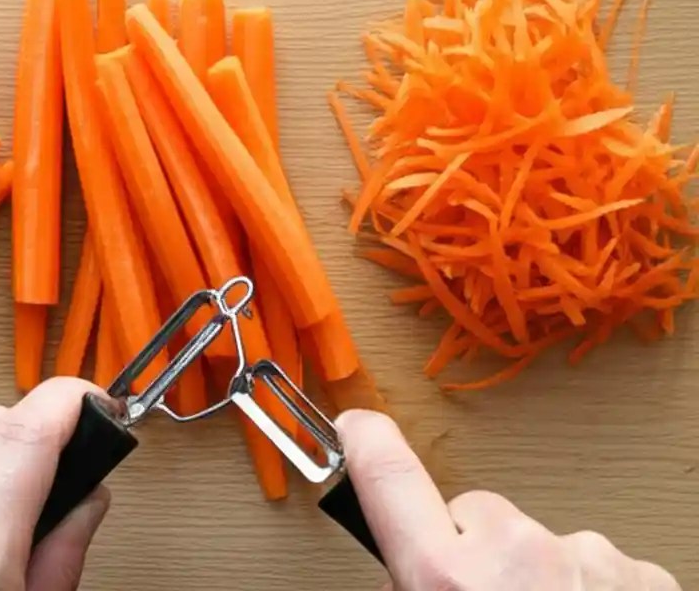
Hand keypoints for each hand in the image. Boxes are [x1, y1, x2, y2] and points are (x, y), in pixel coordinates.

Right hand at [337, 410, 679, 589]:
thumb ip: (416, 587)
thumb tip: (409, 574)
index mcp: (446, 580)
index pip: (388, 478)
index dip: (366, 443)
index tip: (355, 427)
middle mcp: (517, 553)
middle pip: (479, 516)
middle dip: (477, 553)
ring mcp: (589, 558)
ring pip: (544, 546)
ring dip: (540, 581)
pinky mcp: (645, 579)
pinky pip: (598, 569)